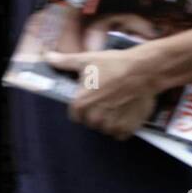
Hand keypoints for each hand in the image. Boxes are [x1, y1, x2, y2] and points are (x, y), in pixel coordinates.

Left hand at [45, 47, 159, 140]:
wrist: (144, 69)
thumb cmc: (114, 64)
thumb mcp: (87, 60)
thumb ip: (65, 62)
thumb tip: (47, 58)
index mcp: (81, 104)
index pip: (75, 114)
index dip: (83, 105)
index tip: (92, 98)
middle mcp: (94, 118)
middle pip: (91, 122)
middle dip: (97, 113)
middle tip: (107, 98)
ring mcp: (111, 125)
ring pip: (105, 128)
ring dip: (109, 120)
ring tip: (118, 104)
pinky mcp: (126, 128)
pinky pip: (119, 134)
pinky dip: (123, 127)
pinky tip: (127, 113)